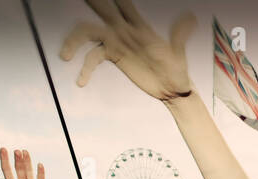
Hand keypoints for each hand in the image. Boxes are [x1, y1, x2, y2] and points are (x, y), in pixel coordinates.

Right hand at [61, 0, 195, 102]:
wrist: (173, 90)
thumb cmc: (178, 70)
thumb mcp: (178, 54)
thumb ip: (179, 36)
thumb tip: (192, 17)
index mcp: (140, 27)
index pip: (124, 5)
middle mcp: (125, 31)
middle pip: (103, 12)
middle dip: (92, 2)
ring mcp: (117, 43)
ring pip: (89, 34)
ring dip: (75, 41)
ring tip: (65, 56)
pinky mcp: (114, 57)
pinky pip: (93, 59)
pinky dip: (86, 69)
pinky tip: (81, 81)